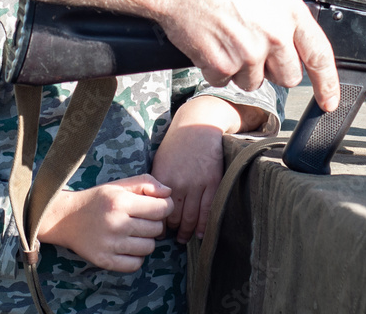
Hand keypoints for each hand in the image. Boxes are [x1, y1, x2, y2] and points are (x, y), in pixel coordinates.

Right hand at [36, 174, 172, 271]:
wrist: (65, 219)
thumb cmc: (98, 200)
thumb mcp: (120, 185)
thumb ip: (147, 183)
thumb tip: (169, 193)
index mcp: (120, 202)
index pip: (162, 209)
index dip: (165, 207)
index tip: (157, 207)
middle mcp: (116, 224)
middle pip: (157, 229)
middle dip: (154, 223)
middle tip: (142, 220)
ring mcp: (110, 245)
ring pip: (149, 247)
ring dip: (146, 240)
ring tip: (134, 233)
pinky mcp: (104, 261)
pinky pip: (135, 264)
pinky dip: (136, 257)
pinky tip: (127, 246)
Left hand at [151, 97, 236, 243]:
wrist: (199, 126)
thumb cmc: (177, 144)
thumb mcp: (160, 161)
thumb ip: (157, 183)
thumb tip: (152, 205)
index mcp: (163, 179)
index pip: (158, 211)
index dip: (159, 225)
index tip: (159, 232)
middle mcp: (179, 184)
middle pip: (174, 217)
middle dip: (173, 232)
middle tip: (173, 239)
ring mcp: (198, 184)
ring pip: (191, 217)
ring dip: (188, 232)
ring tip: (185, 239)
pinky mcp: (213, 182)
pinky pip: (208, 209)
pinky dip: (204, 224)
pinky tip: (201, 233)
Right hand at [156, 0, 339, 111]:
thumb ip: (277, 6)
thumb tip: (280, 22)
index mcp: (289, 10)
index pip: (319, 55)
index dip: (327, 83)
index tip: (329, 100)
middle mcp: (275, 34)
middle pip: (287, 77)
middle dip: (273, 70)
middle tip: (252, 49)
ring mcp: (249, 53)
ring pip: (253, 81)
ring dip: (240, 69)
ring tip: (223, 37)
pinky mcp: (222, 65)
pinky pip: (223, 80)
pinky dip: (214, 68)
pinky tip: (207, 42)